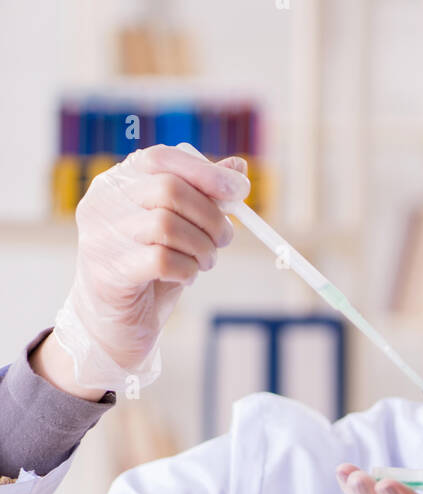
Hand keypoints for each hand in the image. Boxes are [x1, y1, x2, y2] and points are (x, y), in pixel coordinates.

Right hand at [52, 145, 249, 389]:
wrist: (115, 325)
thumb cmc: (149, 271)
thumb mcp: (178, 229)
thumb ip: (202, 196)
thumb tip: (238, 167)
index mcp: (119, 182)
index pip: (161, 158)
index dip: (204, 172)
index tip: (239, 190)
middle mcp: (104, 201)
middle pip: (169, 189)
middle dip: (210, 215)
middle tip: (224, 239)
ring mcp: (102, 235)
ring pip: (167, 225)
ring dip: (201, 247)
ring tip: (204, 262)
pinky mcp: (110, 271)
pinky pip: (163, 260)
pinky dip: (187, 270)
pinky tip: (185, 278)